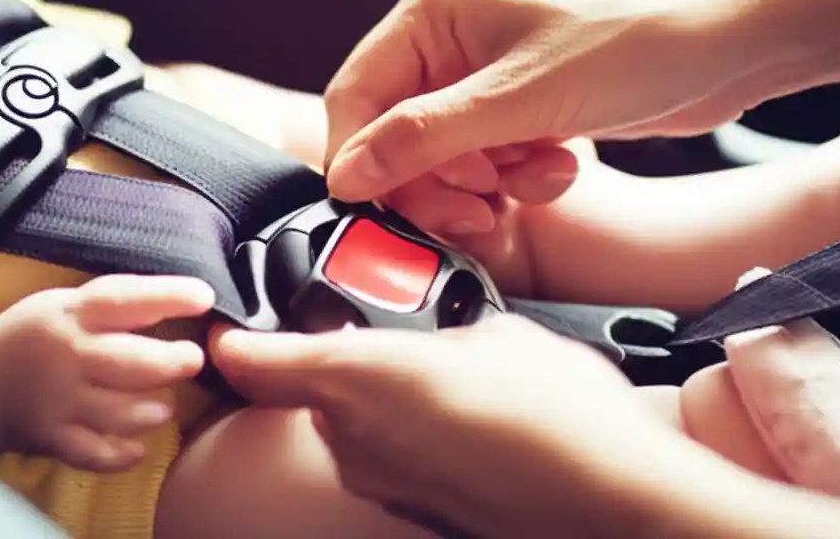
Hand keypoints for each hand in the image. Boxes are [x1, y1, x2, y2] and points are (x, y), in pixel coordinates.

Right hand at [0, 274, 212, 471]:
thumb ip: (122, 305)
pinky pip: (92, 453)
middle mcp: (67, 354)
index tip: (205, 296)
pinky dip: (119, 455)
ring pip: (116, 412)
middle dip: (170, 362)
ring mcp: (58, 399)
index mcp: (73, 313)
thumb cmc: (48, 333)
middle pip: (128, 362)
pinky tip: (137, 448)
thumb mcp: (72, 303)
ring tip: (162, 407)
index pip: (124, 299)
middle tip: (192, 359)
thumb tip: (192, 298)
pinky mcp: (51, 436)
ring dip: (148, 412)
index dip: (167, 296)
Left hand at [209, 314, 697, 538]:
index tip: (228, 327)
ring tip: (443, 384)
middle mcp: (352, 436)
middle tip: (385, 338)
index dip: (232, 342)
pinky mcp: (411, 512)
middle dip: (335, 365)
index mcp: (356, 377)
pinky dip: (408, 440)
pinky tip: (465, 426)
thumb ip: (443, 331)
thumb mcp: (497, 332)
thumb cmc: (556, 408)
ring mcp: (380, 482)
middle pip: (307, 393)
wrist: (611, 495)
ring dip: (378, 404)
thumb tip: (441, 338)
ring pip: (349, 429)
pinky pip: (387, 461)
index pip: (252, 362)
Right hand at [322, 0, 777, 210]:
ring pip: (442, 163)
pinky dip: (518, 180)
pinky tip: (562, 165)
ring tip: (537, 175)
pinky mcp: (519, 112)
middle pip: (395, 139)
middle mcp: (449, 44)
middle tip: (478, 210)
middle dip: (436, 183)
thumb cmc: (631, 44)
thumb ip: (422, 139)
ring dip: (487, 186)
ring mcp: (484, 80)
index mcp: (432, 14)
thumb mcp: (517, 99)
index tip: (382, 212)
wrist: (726, 47)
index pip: (357, 98)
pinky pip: (488, 167)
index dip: (365, 162)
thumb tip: (346, 177)